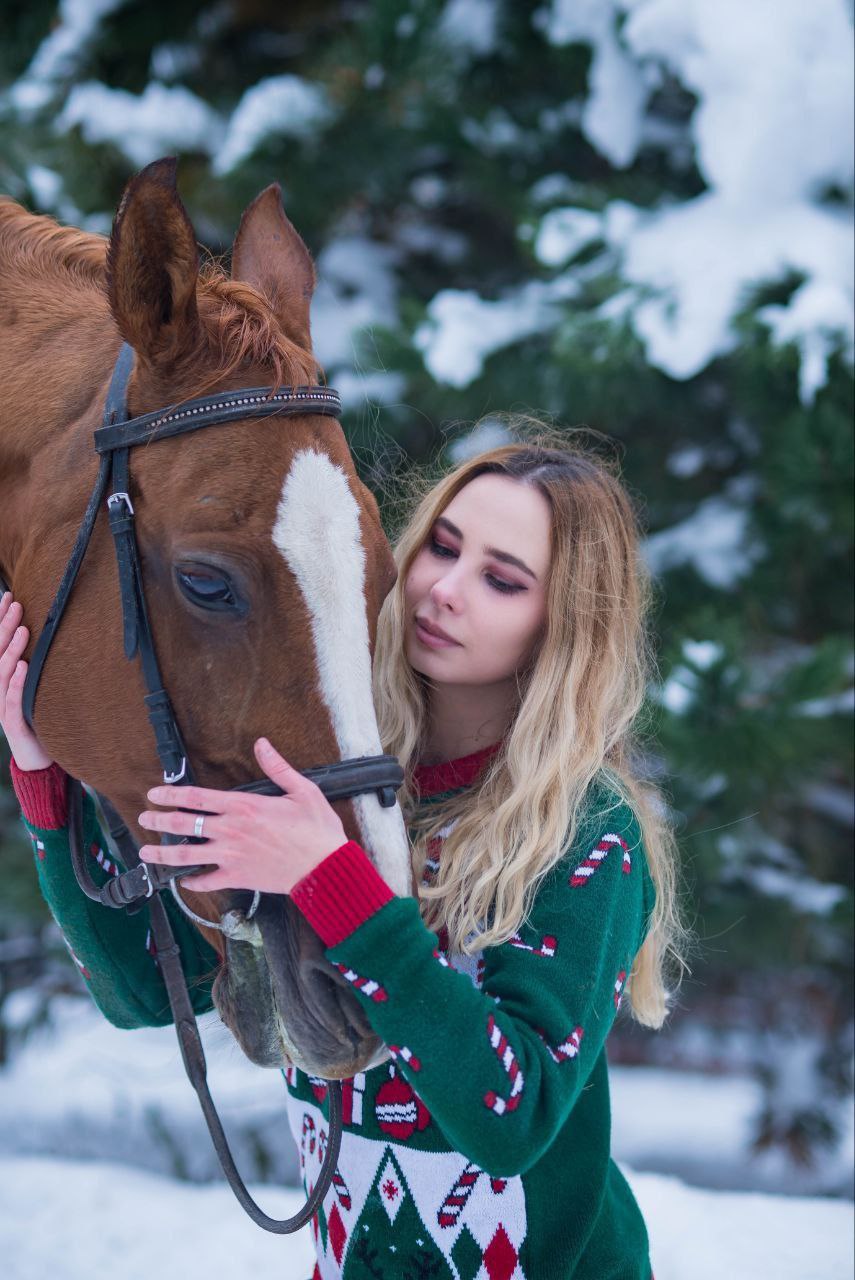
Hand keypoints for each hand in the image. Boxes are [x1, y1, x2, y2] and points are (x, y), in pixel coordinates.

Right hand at [0, 593, 53, 771]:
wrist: (37, 760)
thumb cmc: (39, 720)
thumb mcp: (37, 689)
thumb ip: (37, 666)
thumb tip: (50, 637)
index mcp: (2, 679)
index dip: (0, 621)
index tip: (9, 596)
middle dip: (3, 626)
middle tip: (15, 604)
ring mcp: (2, 706)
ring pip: (2, 672)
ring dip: (12, 649)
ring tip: (23, 629)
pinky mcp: (12, 723)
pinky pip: (11, 699)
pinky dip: (15, 681)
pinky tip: (22, 666)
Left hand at [137, 738, 347, 893]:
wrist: (324, 868)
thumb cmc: (316, 830)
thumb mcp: (302, 790)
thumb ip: (277, 767)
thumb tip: (263, 744)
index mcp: (243, 806)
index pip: (196, 797)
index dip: (170, 794)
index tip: (154, 794)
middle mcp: (231, 831)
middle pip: (182, 825)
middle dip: (158, 821)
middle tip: (143, 819)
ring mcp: (230, 857)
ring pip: (186, 856)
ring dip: (162, 855)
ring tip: (146, 854)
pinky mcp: (237, 878)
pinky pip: (206, 882)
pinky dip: (192, 882)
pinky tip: (185, 881)